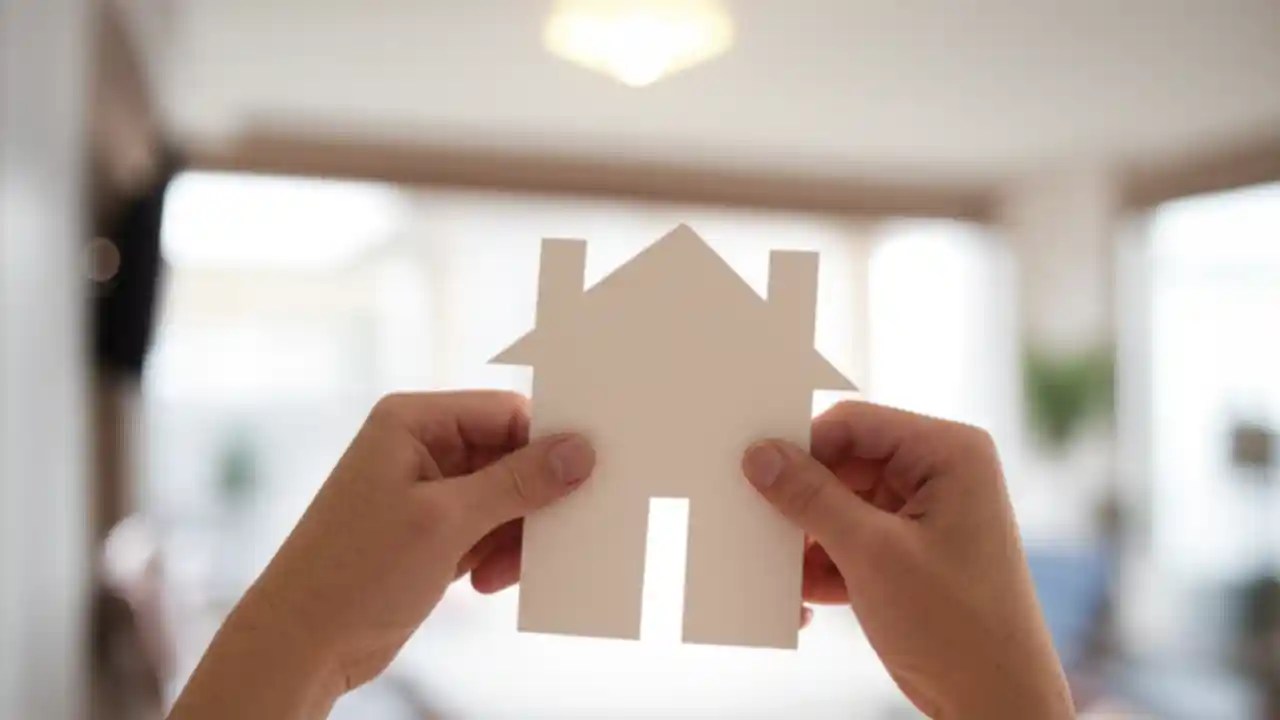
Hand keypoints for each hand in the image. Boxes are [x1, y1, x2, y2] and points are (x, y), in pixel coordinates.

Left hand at [168, 392, 594, 719]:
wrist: (300, 644)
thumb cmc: (355, 571)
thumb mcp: (447, 522)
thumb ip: (519, 483)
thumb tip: (579, 452)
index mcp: (412, 421)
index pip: (504, 413)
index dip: (545, 444)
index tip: (583, 477)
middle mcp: (420, 448)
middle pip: (509, 456)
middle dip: (530, 500)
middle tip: (551, 536)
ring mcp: (425, 492)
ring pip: (504, 498)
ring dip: (514, 535)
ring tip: (501, 574)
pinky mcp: (430, 533)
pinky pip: (487, 529)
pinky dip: (497, 554)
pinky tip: (483, 584)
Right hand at [742, 400, 1071, 719]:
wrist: (997, 703)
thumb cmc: (959, 627)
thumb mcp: (872, 555)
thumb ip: (812, 498)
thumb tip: (761, 455)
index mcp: (949, 453)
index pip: (855, 423)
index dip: (804, 447)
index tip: (756, 475)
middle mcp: (941, 473)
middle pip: (844, 463)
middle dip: (804, 504)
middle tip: (765, 532)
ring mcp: (926, 513)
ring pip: (841, 504)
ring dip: (811, 541)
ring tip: (789, 578)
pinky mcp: (912, 551)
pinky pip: (852, 538)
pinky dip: (827, 565)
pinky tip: (811, 598)